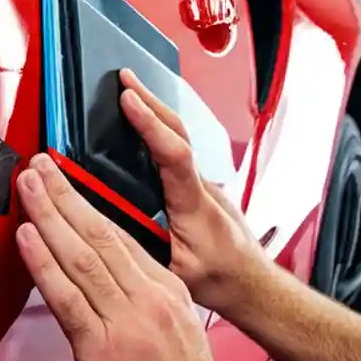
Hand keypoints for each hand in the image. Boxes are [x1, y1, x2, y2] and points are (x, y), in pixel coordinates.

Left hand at [14, 155, 253, 360]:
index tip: (70, 181)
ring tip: (29, 184)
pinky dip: (44, 261)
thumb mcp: (178, 341)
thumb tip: (116, 294)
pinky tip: (27, 235)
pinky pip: (67, 297)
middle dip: (66, 193)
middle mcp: (151, 300)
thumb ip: (148, 311)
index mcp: (170, 295)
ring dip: (50, 212)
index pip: (125, 237)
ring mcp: (127, 323)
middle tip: (41, 164)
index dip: (92, 205)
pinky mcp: (103, 351)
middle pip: (102, 232)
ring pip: (82, 254)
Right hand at [119, 69, 266, 311]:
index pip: (174, 154)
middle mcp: (201, 186)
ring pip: (180, 137)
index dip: (150, 124)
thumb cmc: (222, 278)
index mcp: (193, 204)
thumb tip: (110, 233)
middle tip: (124, 78)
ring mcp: (201, 184)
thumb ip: (146, 252)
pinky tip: (146, 122)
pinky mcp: (198, 188)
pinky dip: (160, 128)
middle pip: (178, 132)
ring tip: (130, 90)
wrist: (251, 282)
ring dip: (155, 110)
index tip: (128, 100)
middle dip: (150, 101)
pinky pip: (178, 148)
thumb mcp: (178, 275)